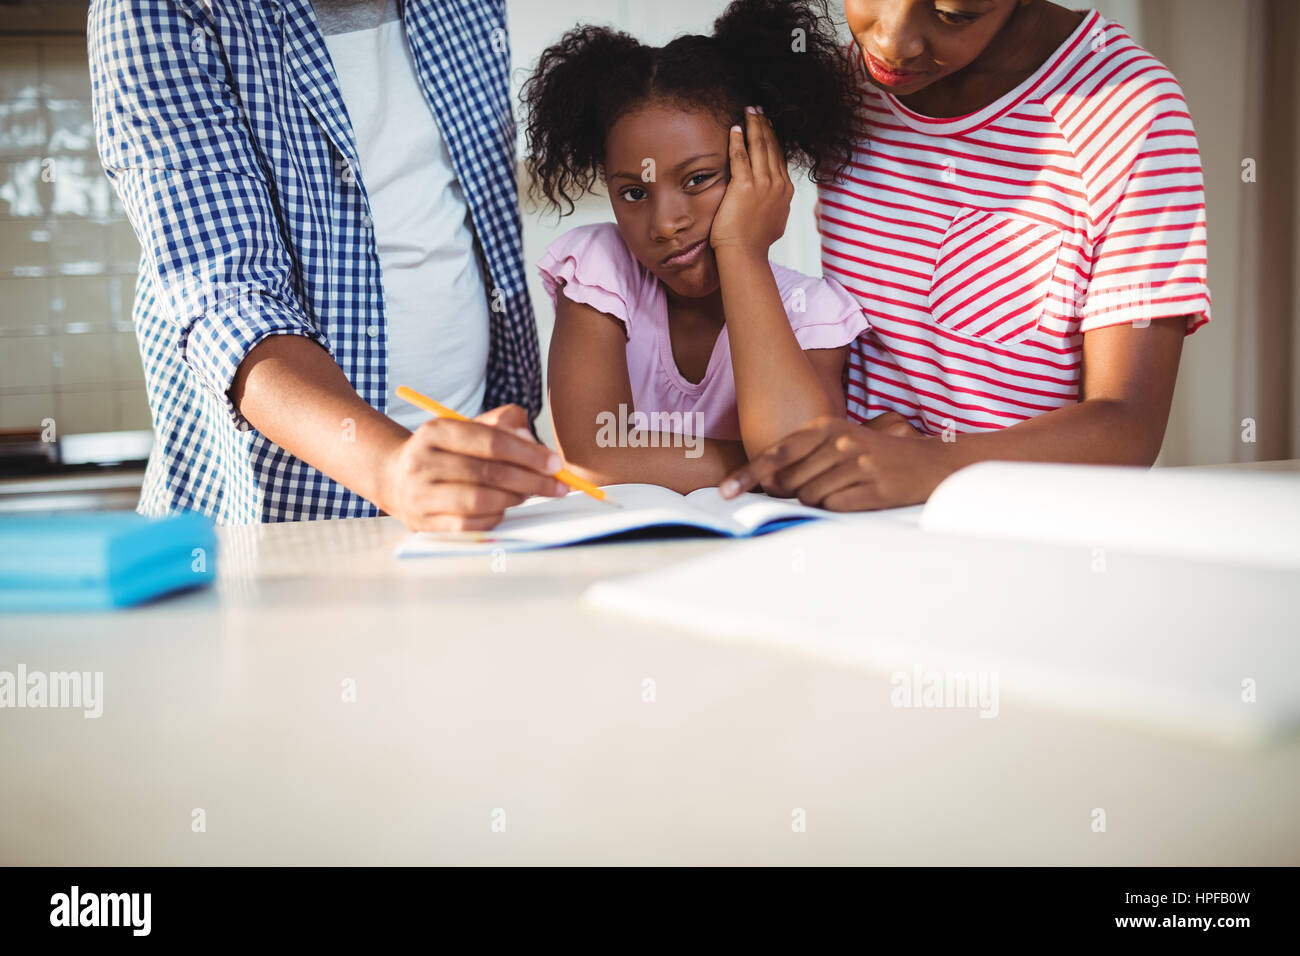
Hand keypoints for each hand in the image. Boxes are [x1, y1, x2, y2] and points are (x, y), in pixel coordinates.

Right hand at [380, 403, 567, 531]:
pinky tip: (504, 507)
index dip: (528, 454)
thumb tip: (533, 443)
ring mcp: (420, 495)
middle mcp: (422, 461)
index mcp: (435, 431)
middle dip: (531, 480)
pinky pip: (470, 525)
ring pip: (480, 501)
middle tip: (557, 486)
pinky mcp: (423, 522)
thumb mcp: (470, 427)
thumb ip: (505, 425)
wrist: (396, 477)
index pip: (490, 442)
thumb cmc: (448, 451)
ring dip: (514, 499)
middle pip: (488, 473)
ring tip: (529, 494)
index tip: (555, 463)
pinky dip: (495, 517)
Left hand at [709, 106, 794, 255]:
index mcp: (785, 192)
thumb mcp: (775, 223)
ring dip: (754, 125)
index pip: (780, 157)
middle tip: (758, 109)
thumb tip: (777, 206)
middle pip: (772, 146)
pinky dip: (738, 140)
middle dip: (765, 125)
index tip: (768, 125)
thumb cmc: (755, 244)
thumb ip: (777, 208)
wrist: (745, 254)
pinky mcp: (744, 186)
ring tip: (749, 111)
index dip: (774, 138)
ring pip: (759, 146)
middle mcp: (778, 184)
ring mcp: (763, 184)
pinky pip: (741, 156)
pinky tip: (735, 128)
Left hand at [718, 416, 952, 509]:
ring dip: (818, 501)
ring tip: (844, 488)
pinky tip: (857, 496)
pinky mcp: (873, 486)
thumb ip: (803, 456)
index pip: (776, 454)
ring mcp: (857, 463)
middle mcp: (839, 441)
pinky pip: (835, 507)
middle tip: (816, 488)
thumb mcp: (839, 440)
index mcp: (826, 426)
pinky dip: (838, 507)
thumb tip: (768, 483)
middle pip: (789, 482)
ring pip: (810, 497)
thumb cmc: (875, 454)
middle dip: (792, 494)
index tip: (726, 492)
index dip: (747, 475)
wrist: (929, 463)